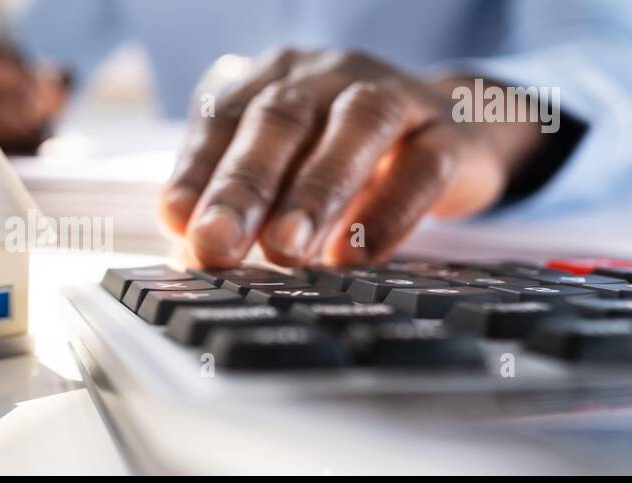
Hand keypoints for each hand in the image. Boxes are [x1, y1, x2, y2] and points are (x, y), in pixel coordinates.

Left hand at [159, 49, 545, 266]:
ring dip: (315, 191)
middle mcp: (328, 76)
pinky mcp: (449, 133)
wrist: (454, 127)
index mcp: (274, 79)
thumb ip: (240, 206)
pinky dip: (389, 212)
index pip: (223, 117)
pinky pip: (424, 165)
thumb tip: (192, 256)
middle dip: (243, 186)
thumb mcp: (286, 174)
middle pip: (280, 118)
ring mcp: (394, 95)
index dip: (197, 170)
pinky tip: (356, 255)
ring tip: (285, 250)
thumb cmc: (344, 158)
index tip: (176, 221)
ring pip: (356, 126)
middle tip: (217, 244)